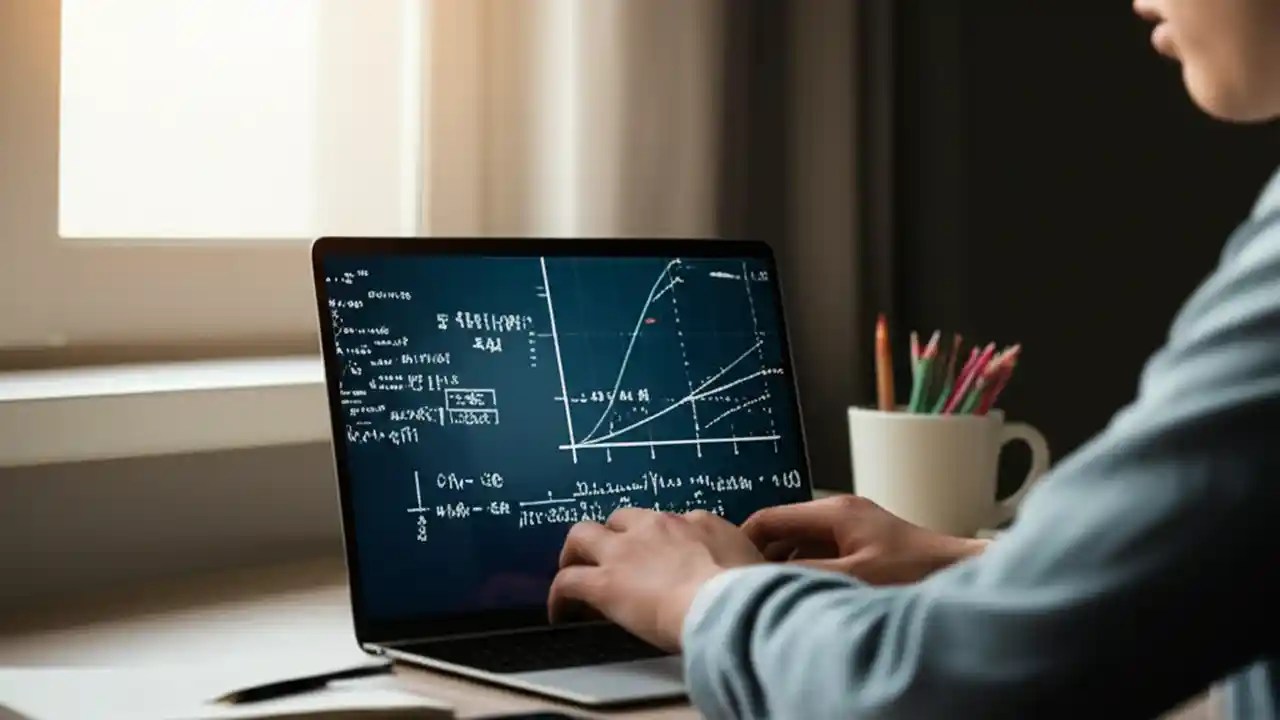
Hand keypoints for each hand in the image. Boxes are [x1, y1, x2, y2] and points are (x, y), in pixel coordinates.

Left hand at [548, 508, 764, 651]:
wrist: (728, 605)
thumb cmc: (749, 592)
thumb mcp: (753, 564)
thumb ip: (738, 560)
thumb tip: (742, 571)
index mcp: (697, 522)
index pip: (668, 524)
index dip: (658, 542)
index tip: (658, 560)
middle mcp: (656, 527)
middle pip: (619, 519)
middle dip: (611, 536)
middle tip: (609, 558)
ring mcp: (626, 552)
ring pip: (583, 535)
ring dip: (575, 553)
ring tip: (573, 571)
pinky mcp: (604, 582)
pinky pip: (568, 581)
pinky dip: (560, 595)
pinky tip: (560, 612)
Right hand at [742, 495, 987, 584]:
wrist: (956, 571)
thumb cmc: (914, 569)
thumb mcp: (853, 575)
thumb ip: (806, 575)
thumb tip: (765, 579)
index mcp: (833, 511)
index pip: (769, 517)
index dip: (743, 540)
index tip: (728, 564)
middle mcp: (837, 512)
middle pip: (780, 529)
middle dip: (760, 556)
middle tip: (744, 583)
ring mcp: (848, 527)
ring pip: (797, 543)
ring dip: (782, 565)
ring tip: (768, 591)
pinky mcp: (858, 542)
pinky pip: (816, 552)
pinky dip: (802, 569)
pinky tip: (800, 592)